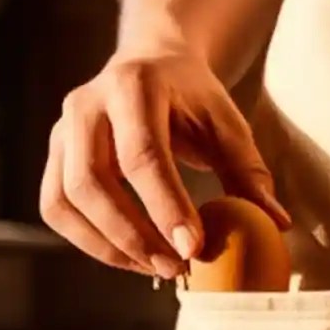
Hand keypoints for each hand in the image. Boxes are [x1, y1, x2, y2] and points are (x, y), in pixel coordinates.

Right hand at [39, 41, 290, 278]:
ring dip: (109, 245)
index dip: (165, 207)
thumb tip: (274, 223)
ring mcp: (62, 130)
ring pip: (65, 200)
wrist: (151, 62)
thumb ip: (249, 171)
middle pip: (92, 181)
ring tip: (156, 267)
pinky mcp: (54, 156)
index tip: (193, 249)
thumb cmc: (193, 97)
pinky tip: (131, 256)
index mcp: (134, 85)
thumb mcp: (227, 122)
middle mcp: (86, 104)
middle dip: (133, 234)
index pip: (142, 155)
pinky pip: (57, 209)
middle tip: (176, 266)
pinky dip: (90, 242)